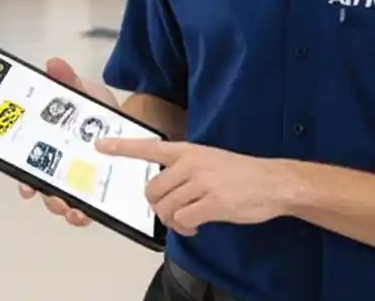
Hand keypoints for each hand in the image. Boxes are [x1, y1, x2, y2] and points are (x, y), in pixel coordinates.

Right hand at [17, 56, 117, 227]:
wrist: (132, 125)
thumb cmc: (100, 112)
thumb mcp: (85, 92)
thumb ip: (68, 80)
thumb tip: (53, 63)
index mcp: (50, 147)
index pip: (29, 166)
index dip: (24, 179)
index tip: (25, 187)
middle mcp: (60, 168)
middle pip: (44, 188)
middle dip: (46, 197)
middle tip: (55, 198)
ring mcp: (79, 182)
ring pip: (63, 203)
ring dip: (65, 209)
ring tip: (74, 210)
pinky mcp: (99, 192)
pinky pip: (88, 209)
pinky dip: (85, 213)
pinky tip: (88, 212)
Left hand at [97, 138, 299, 236]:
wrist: (273, 182)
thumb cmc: (242, 174)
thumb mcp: (210, 160)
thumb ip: (186, 170)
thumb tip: (166, 190)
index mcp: (188, 152)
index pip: (149, 147)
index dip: (122, 148)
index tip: (100, 146)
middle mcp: (191, 164)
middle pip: (152, 190)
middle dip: (158, 208)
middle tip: (174, 213)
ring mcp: (201, 182)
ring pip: (165, 208)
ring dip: (173, 221)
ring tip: (188, 221)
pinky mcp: (212, 202)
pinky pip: (183, 220)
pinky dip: (185, 228)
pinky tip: (197, 225)